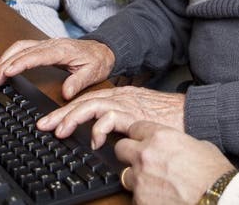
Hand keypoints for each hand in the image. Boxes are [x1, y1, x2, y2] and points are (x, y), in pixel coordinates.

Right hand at [0, 38, 114, 99]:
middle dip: (6, 63)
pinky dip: (11, 55)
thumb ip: (79, 82)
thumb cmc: (97, 61)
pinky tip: (4, 65)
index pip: (37, 55)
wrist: (103, 49)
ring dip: (5, 58)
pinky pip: (23, 47)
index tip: (8, 72)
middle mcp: (52, 44)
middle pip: (23, 50)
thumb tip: (66, 93)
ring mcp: (47, 43)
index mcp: (62, 50)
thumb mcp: (93, 73)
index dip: (20, 63)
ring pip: (20, 46)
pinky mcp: (44, 45)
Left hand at [38, 86, 185, 149]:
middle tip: (44, 126)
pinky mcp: (135, 113)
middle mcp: (122, 97)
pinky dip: (99, 127)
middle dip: (61, 114)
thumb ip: (123, 126)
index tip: (51, 123)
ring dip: (73, 118)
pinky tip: (94, 139)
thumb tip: (109, 140)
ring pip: (92, 105)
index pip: (88, 101)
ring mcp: (128, 104)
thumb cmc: (171, 120)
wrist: (194, 113)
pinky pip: (110, 116)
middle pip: (84, 101)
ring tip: (61, 131)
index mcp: (122, 98)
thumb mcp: (141, 122)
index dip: (67, 112)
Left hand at [114, 120, 234, 204]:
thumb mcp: (200, 145)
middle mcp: (145, 155)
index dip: (140, 134)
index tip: (142, 140)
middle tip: (142, 160)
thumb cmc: (214, 174)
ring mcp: (140, 179)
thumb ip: (179, 142)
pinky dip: (144, 196)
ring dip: (136, 177)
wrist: (217, 198)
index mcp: (161, 136)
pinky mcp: (140, 200)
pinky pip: (135, 196)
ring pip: (125, 174)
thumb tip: (177, 147)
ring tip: (154, 182)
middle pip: (121, 148)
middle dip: (129, 153)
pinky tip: (159, 196)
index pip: (135, 127)